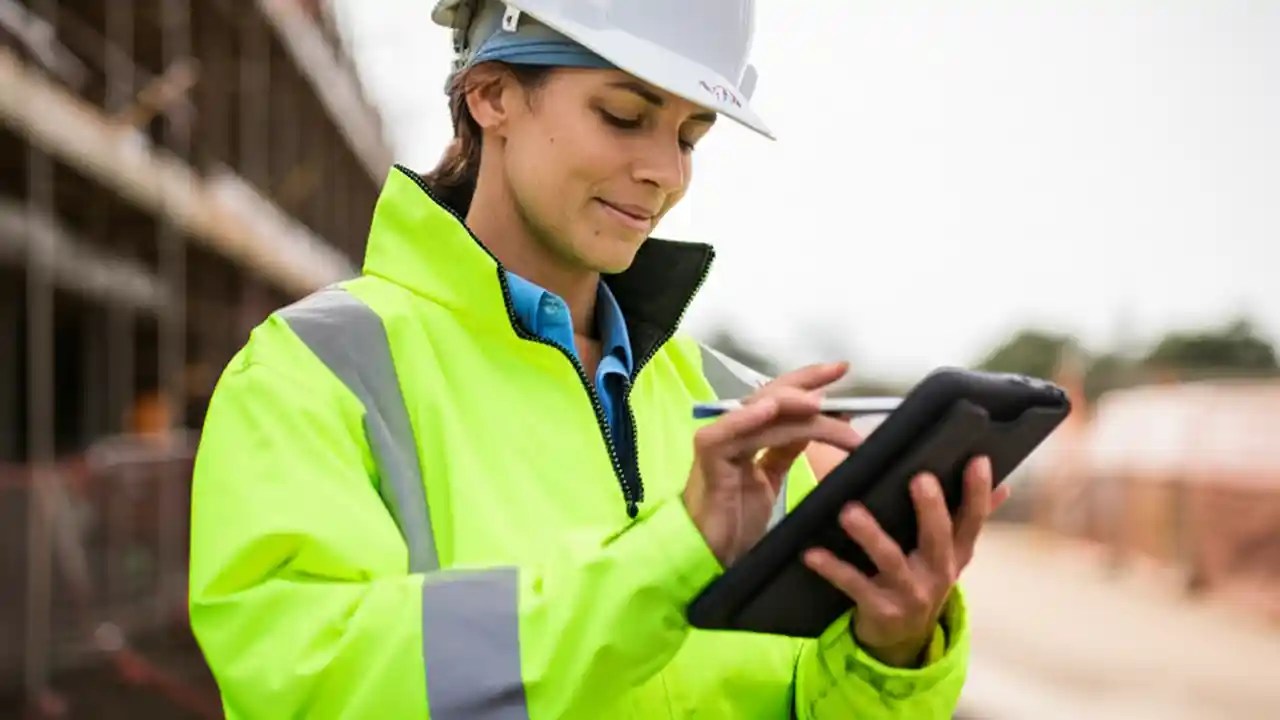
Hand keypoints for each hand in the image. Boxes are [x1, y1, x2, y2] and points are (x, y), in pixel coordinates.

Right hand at [684, 363, 862, 566]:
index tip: (841, 370)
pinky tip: (770, 410)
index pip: (781, 399)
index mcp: (748, 435)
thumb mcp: (770, 479)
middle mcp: (734, 432)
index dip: (810, 382)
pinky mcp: (708, 460)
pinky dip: (746, 419)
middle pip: (771, 396)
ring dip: (793, 408)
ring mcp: (720, 443)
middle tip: (839, 374)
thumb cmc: (735, 522)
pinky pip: (725, 433)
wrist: (709, 556)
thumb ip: (787, 450)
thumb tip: (823, 420)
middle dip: (806, 383)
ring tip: (821, 405)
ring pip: (759, 414)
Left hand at [802, 456, 1010, 666]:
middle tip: (919, 479)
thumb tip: (1005, 486)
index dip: (978, 492)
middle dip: (931, 509)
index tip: (978, 460)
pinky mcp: (880, 609)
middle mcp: (939, 573)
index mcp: (956, 554)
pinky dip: (832, 569)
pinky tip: (812, 553)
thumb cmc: (922, 578)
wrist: (902, 639)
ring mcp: (910, 593)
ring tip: (849, 511)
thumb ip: (971, 519)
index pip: (973, 520)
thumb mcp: (950, 555)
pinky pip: (854, 585)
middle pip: (937, 537)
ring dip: (870, 535)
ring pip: (891, 560)